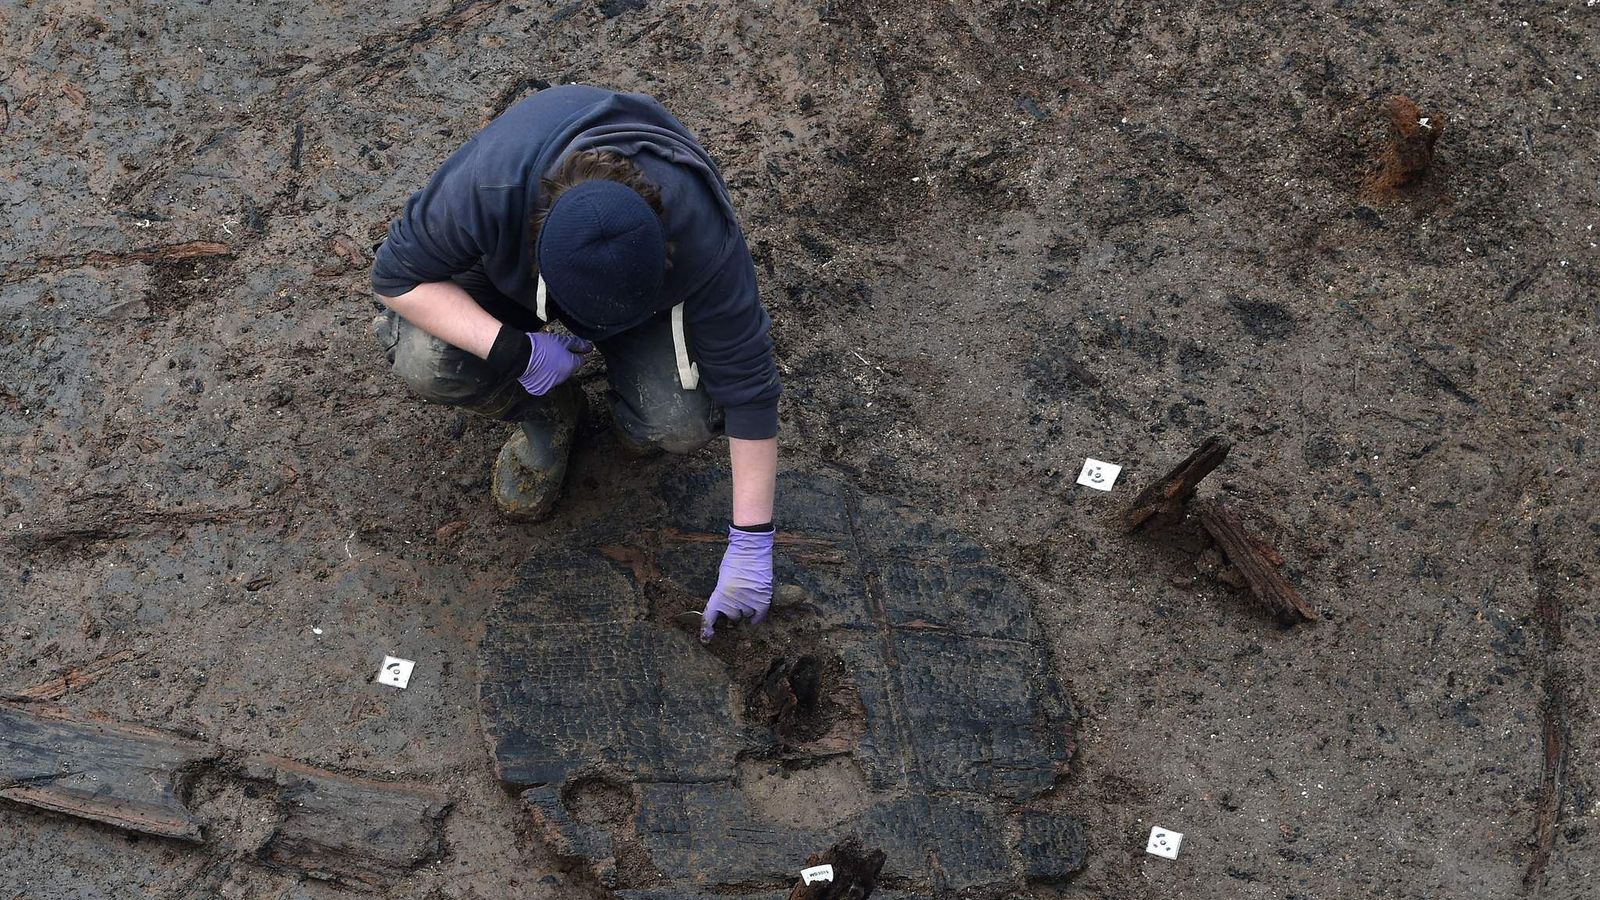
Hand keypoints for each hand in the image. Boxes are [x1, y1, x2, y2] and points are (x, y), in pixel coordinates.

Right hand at [517, 332, 591, 394]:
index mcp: (571, 366)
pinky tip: (536, 368)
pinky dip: (541, 377)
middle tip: (551, 352)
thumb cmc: (540, 346)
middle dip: (562, 362)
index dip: (573, 353)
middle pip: (567, 369)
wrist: (519, 355)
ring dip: (552, 370)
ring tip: (542, 360)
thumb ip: (577, 344)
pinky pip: (544, 383)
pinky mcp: (540, 389)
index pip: (579, 361)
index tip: (565, 348)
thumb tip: (588, 347)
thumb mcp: (561, 340)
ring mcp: (551, 385)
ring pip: (556, 377)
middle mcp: (563, 378)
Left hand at [700, 526, 773, 641]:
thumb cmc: (735, 559)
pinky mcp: (763, 597)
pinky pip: (760, 615)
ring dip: (745, 610)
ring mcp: (750, 599)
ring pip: (746, 615)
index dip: (707, 629)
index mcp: (720, 594)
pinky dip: (757, 617)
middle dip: (732, 613)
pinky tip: (755, 617)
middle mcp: (734, 600)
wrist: (751, 547)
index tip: (707, 638)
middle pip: (732, 617)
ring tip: (747, 597)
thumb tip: (726, 609)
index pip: (710, 616)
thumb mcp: (722, 578)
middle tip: (735, 603)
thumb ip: (723, 594)